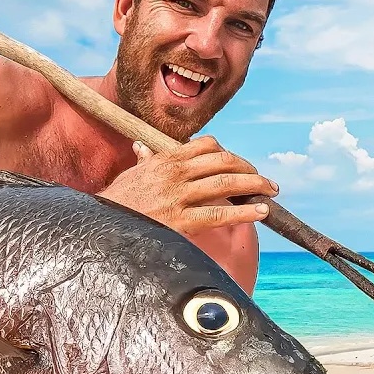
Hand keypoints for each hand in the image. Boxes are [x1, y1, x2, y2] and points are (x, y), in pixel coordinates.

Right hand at [99, 136, 278, 237]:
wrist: (102, 227)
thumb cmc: (116, 202)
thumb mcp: (130, 175)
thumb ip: (143, 161)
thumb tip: (142, 148)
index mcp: (166, 160)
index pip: (207, 146)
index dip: (230, 154)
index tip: (240, 165)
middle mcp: (175, 173)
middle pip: (223, 162)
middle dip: (250, 169)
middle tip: (266, 181)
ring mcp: (179, 196)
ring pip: (226, 183)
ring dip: (255, 185)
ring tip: (272, 192)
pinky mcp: (181, 220)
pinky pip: (220, 213)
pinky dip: (244, 211)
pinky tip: (261, 212)